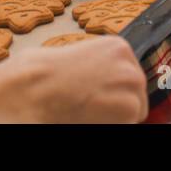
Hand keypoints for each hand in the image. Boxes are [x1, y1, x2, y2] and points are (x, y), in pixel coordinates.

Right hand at [0, 37, 148, 122]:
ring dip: (115, 116)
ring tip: (88, 111)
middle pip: (135, 94)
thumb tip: (101, 78)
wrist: (34, 87)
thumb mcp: (75, 55)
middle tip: (91, 107)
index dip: (114, 90)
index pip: (129, 76)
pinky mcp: (131, 107)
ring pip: (133, 112)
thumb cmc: (43, 72)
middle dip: (117, 104)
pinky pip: (126, 124)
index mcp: (117, 46)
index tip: (99, 96)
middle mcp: (130, 62)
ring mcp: (133, 84)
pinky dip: (110, 124)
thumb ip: (96, 64)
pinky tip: (89, 118)